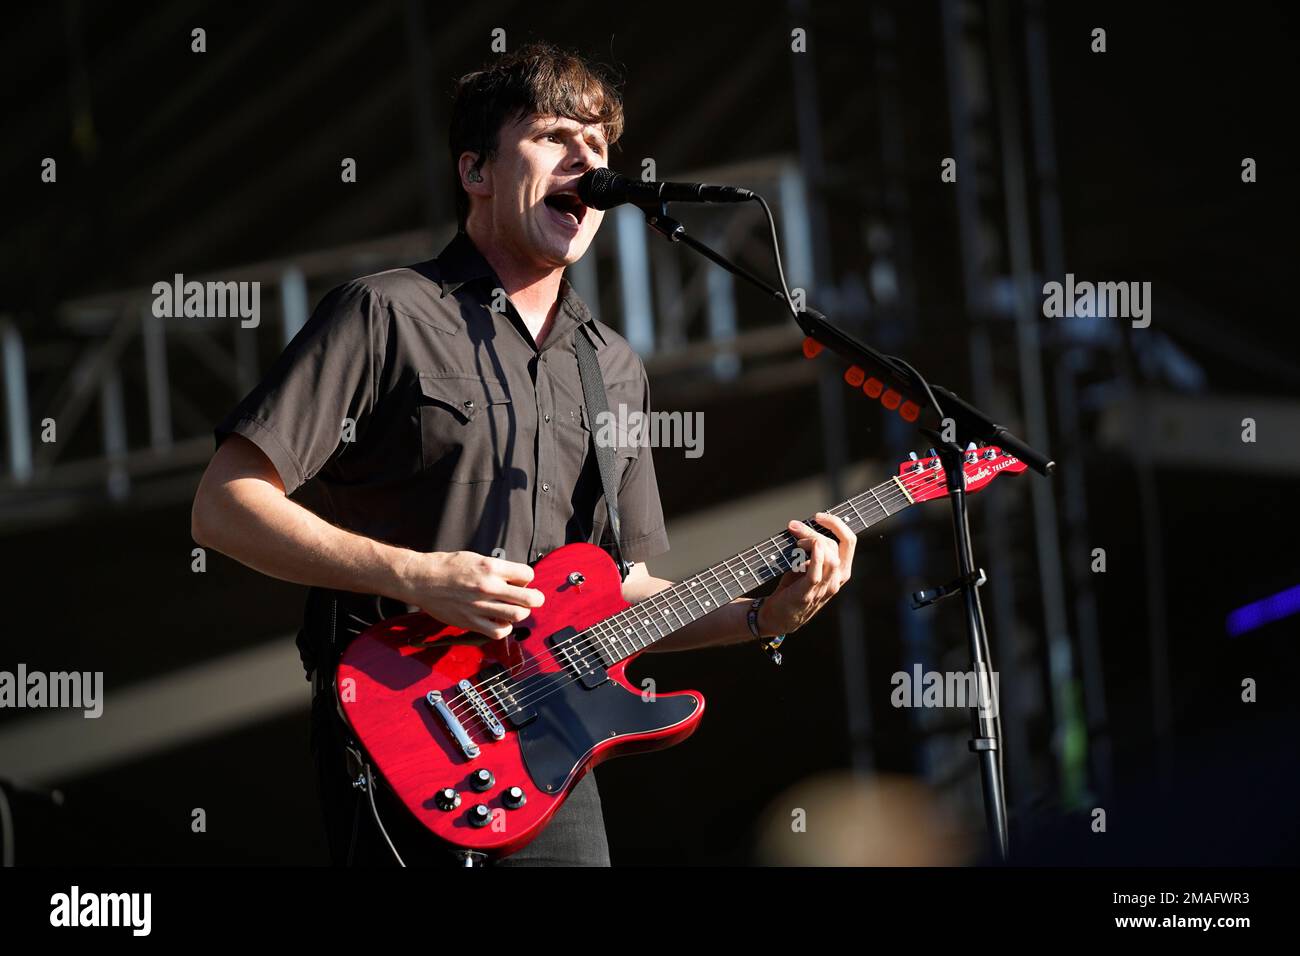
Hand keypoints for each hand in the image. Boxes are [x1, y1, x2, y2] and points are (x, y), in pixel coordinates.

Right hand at [397, 551, 544, 639]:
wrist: (421, 579)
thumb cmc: (447, 567)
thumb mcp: (476, 558)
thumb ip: (498, 568)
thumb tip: (517, 579)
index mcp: (491, 567)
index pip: (527, 574)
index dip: (527, 578)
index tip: (520, 581)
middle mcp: (488, 586)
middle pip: (530, 598)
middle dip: (535, 599)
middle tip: (531, 599)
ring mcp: (480, 605)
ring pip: (518, 616)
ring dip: (520, 614)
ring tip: (513, 610)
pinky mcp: (471, 621)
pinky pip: (498, 632)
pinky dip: (504, 628)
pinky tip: (500, 622)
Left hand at [758, 512, 855, 635]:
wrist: (778, 616)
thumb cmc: (793, 589)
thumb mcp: (807, 566)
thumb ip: (811, 550)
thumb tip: (802, 526)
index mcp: (840, 571)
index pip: (849, 541)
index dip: (837, 524)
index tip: (819, 516)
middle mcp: (837, 579)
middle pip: (835, 546)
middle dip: (815, 531)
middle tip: (795, 527)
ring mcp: (824, 589)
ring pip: (828, 557)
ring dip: (810, 542)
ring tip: (795, 542)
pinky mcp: (807, 594)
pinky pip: (816, 574)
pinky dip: (814, 558)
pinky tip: (803, 547)